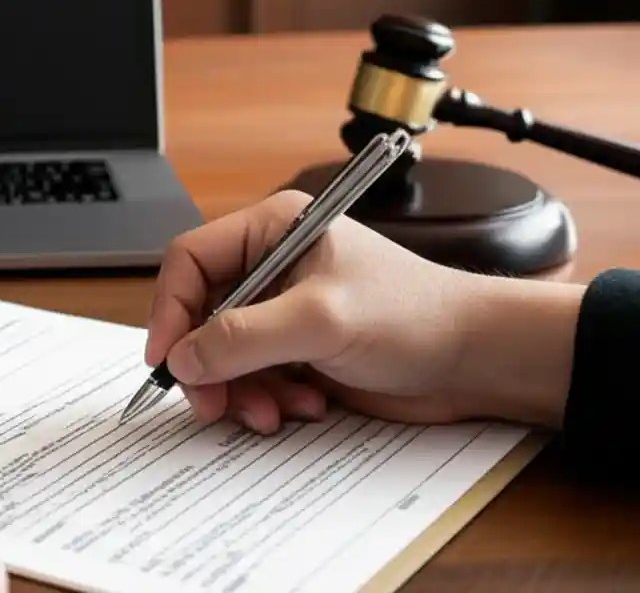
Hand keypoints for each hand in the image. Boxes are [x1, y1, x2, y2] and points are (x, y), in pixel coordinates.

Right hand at [146, 190, 582, 432]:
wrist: (475, 360)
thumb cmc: (414, 316)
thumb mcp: (320, 321)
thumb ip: (243, 338)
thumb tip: (182, 358)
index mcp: (273, 230)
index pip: (190, 261)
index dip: (170, 309)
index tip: (167, 358)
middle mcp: (271, 265)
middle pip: (200, 314)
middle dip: (207, 364)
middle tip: (213, 404)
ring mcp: (283, 310)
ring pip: (223, 355)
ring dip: (240, 390)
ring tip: (273, 411)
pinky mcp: (298, 350)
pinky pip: (253, 378)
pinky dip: (267, 399)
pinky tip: (305, 406)